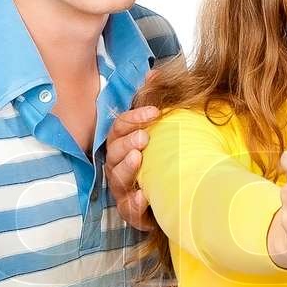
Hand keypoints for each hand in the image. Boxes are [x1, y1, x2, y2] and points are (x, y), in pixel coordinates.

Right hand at [107, 106, 161, 231]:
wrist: (172, 198)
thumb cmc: (162, 162)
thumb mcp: (162, 133)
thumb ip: (153, 107)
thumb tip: (153, 74)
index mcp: (122, 146)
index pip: (120, 127)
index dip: (134, 117)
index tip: (155, 112)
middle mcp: (117, 166)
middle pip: (114, 151)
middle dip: (127, 142)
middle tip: (144, 137)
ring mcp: (121, 189)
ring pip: (117, 178)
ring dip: (127, 167)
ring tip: (138, 158)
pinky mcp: (130, 211)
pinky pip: (128, 208)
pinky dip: (134, 202)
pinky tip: (143, 196)